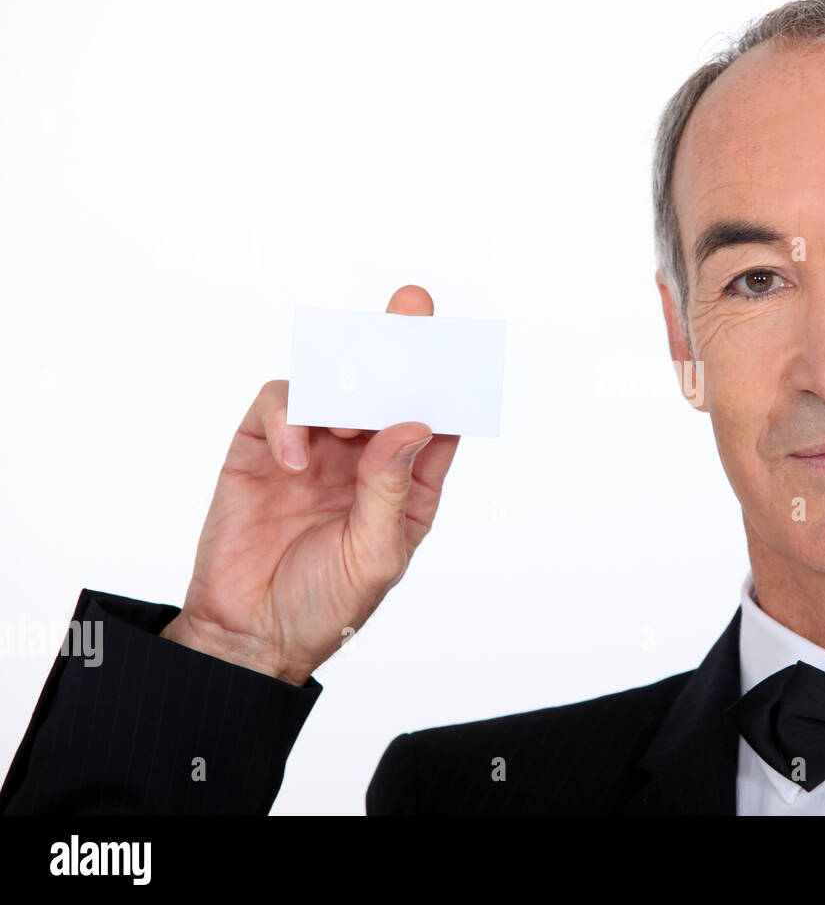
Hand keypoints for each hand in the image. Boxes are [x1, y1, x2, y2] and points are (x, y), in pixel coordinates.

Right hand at [161, 285, 459, 685]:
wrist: (251, 633)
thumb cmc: (325, 604)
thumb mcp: (375, 554)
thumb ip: (390, 488)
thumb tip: (413, 424)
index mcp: (406, 482)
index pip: (432, 419)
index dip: (445, 381)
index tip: (458, 347)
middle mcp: (363, 457)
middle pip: (383, 387)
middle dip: (398, 346)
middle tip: (410, 306)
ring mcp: (312, 448)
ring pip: (330, 386)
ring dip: (342, 388)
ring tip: (347, 425)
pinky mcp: (261, 449)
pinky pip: (279, 407)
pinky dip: (288, 420)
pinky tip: (294, 460)